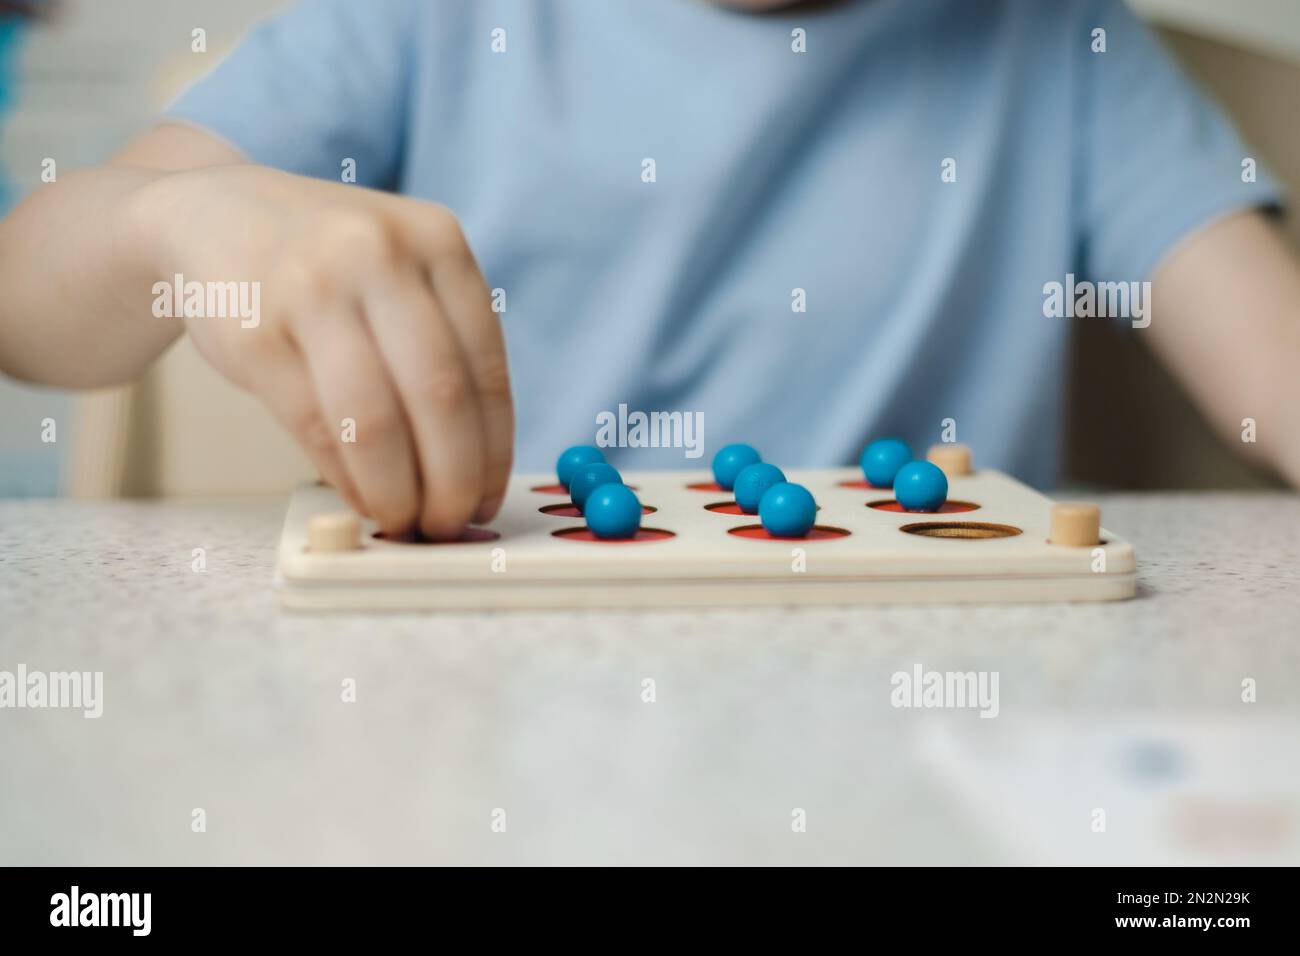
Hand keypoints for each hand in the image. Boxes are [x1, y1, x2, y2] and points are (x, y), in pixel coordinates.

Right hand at [135, 164, 512, 537]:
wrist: (215, 217)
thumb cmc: (329, 266)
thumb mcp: (402, 272)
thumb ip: (443, 347)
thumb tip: (476, 471)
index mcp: (438, 242)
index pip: (485, 370)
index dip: (493, 451)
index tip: (489, 498)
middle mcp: (379, 255)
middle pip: (439, 398)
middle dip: (452, 481)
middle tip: (449, 523)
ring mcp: (311, 289)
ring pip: (374, 422)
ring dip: (396, 491)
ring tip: (404, 520)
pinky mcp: (254, 334)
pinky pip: (316, 428)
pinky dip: (346, 478)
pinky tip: (360, 496)